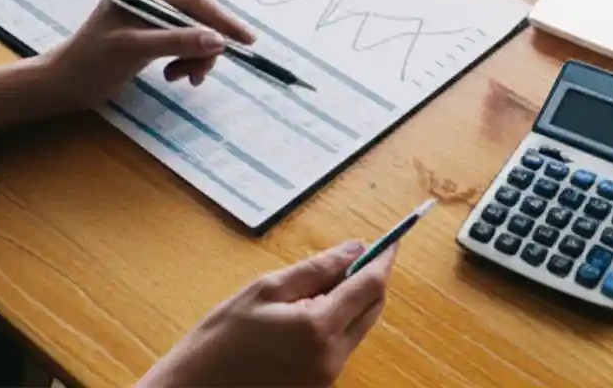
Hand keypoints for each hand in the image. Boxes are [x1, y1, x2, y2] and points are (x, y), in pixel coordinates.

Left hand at [39, 0, 255, 111]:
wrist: (63, 84)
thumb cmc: (91, 63)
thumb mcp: (135, 50)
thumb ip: (178, 41)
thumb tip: (218, 40)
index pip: (193, 0)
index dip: (222, 20)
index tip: (246, 41)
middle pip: (196, 16)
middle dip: (204, 46)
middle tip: (201, 74)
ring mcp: (150, 11)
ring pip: (193, 32)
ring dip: (194, 57)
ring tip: (181, 77)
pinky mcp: (150, 30)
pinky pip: (183, 41)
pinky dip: (185, 60)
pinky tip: (173, 75)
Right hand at [138, 241, 397, 387]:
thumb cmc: (219, 341)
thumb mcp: (264, 291)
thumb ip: (315, 269)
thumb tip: (355, 248)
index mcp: (318, 328)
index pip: (370, 285)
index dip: (384, 258)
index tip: (393, 239)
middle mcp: (332, 358)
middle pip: (372, 308)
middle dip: (369, 279)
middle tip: (352, 257)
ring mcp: (327, 377)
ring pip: (358, 328)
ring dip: (350, 302)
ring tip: (315, 286)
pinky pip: (341, 347)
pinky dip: (336, 324)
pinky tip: (305, 314)